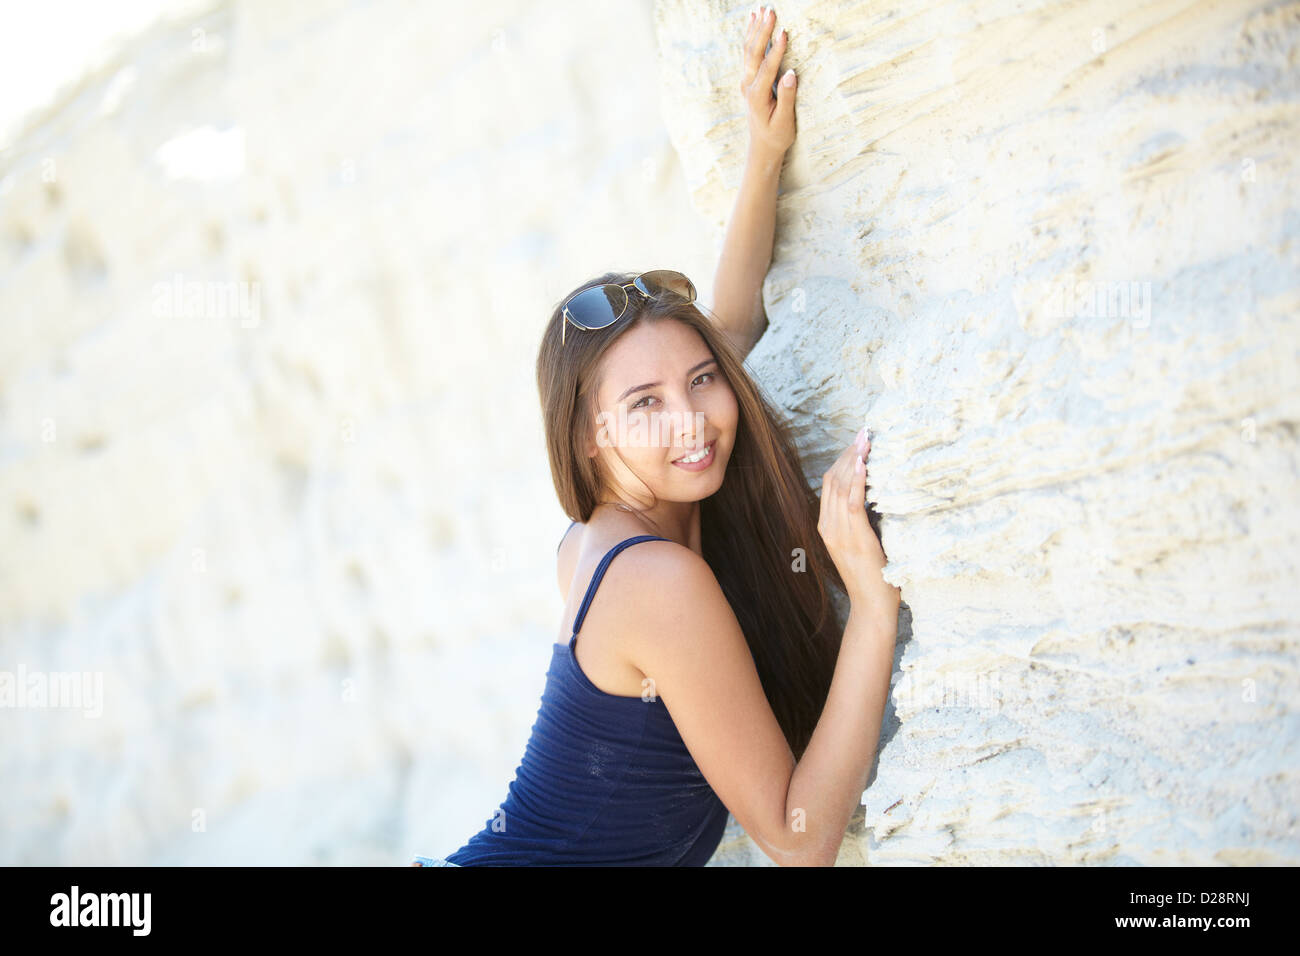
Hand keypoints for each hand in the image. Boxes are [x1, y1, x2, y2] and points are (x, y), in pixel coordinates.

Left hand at [741, 7, 795, 160]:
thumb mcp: (784, 121)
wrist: (762, 146)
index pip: (767, 69)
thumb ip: (786, 97)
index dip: (775, 50)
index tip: (784, 33)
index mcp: (757, 96)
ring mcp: (746, 81)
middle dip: (762, 31)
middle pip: (754, 53)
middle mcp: (748, 86)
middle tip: (771, 10)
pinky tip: (754, 21)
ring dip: (755, 28)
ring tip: (761, 9)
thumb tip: (790, 74)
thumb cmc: (777, 135)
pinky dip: (752, 36)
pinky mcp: (748, 79)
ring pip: (748, 50)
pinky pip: (748, 53)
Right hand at [817, 428, 893, 605]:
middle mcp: (828, 527)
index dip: (842, 460)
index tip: (857, 441)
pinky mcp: (854, 538)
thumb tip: (876, 496)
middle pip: (833, 480)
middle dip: (848, 453)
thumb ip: (860, 521)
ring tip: (866, 440)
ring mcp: (839, 533)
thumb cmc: (873, 577)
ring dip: (855, 460)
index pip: (830, 483)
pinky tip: (865, 463)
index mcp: (827, 527)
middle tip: (863, 433)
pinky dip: (858, 481)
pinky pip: (853, 503)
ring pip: (841, 487)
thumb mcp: (861, 544)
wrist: (872, 606)